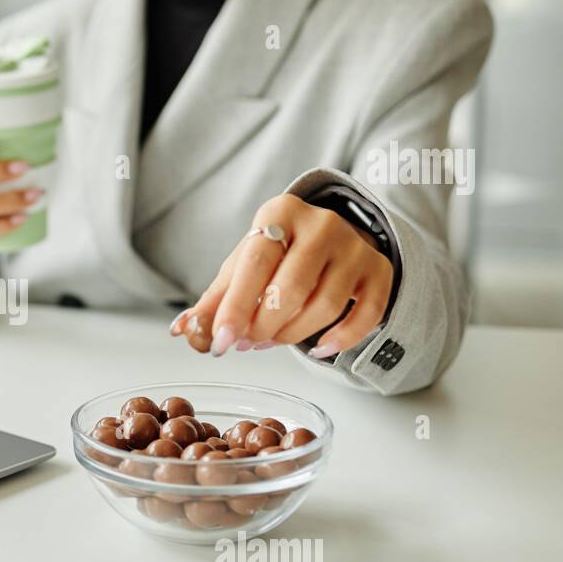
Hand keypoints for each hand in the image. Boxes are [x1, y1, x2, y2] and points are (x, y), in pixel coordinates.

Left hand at [170, 193, 391, 358]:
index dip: (235, 306)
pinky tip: (318, 349)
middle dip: (263, 325)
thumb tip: (183, 331)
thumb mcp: (242, 267)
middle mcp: (323, 224)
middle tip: (246, 341)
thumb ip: (213, 300)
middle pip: (291, 287)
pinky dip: (340, 340)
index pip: (255, 262)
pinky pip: (365, 315)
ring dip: (292, 335)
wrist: (331, 239)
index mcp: (280, 212)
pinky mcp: (379, 271)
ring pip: (325, 305)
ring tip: (271, 340)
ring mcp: (355, 247)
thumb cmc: (277, 256)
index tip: (221, 342)